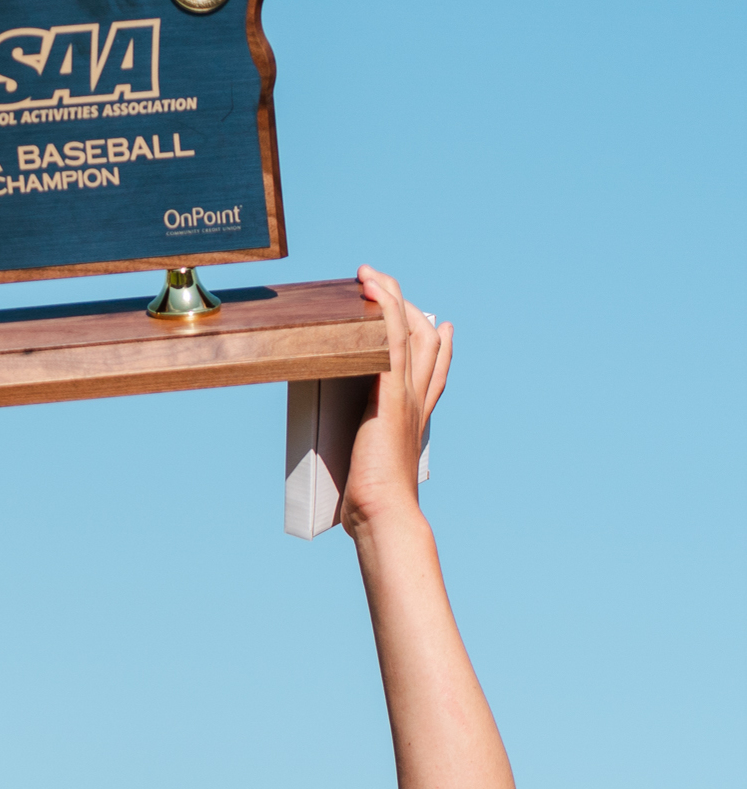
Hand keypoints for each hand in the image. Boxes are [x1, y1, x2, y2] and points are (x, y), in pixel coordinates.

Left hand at [341, 267, 452, 535]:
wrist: (384, 513)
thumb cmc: (373, 506)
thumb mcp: (369, 475)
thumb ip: (363, 466)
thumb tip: (345, 489)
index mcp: (416, 421)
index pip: (435, 375)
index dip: (441, 348)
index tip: (442, 326)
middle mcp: (417, 403)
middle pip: (426, 343)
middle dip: (411, 310)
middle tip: (391, 287)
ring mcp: (406, 395)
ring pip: (409, 331)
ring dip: (392, 296)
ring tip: (373, 275)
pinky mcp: (390, 392)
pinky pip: (390, 337)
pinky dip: (383, 307)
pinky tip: (372, 288)